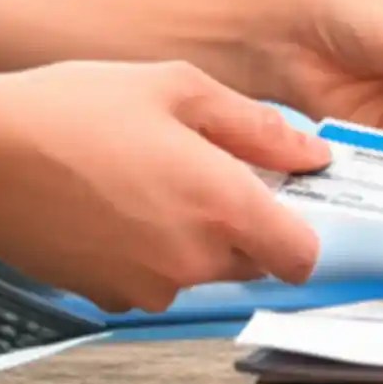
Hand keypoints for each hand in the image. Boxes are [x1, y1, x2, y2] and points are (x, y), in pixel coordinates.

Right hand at [0, 61, 329, 312]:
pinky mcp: (108, 296)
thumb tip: (311, 155)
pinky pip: (156, 278)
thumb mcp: (178, 88)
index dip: (303, 231)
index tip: (290, 202)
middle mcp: (193, 260)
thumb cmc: (71, 111)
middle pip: (255, 261)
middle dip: (248, 225)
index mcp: (223, 208)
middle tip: (213, 173)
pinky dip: (153, 250)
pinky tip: (122, 204)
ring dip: (198, 236)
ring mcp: (149, 286)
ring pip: (205, 270)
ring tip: (155, 179)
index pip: (303, 258)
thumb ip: (257, 128)